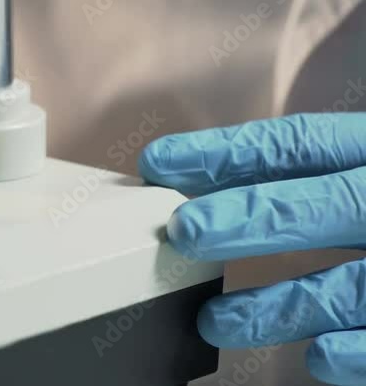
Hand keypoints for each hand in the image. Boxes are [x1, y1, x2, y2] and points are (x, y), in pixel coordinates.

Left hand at [139, 113, 365, 385]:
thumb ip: (314, 183)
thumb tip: (213, 195)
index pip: (298, 145)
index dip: (225, 152)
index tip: (160, 162)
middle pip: (323, 203)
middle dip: (249, 215)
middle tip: (183, 232)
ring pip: (349, 287)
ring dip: (278, 306)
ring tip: (216, 322)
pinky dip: (354, 352)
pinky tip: (314, 361)